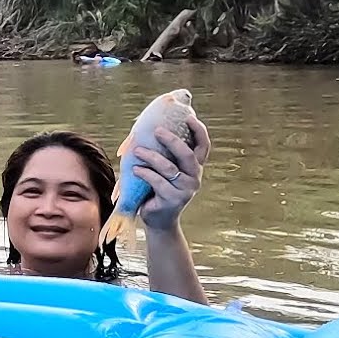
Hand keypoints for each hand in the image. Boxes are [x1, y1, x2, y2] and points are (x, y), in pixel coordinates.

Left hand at [133, 116, 210, 230]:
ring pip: (170, 168)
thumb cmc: (158, 189)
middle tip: (157, 131)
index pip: (203, 146)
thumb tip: (144, 131)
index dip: (199, 131)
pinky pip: (158, 182)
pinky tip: (135, 169)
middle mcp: (194, 177)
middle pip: (187, 154)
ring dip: (151, 157)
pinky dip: (145, 173)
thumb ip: (163, 154)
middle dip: (172, 140)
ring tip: (137, 151)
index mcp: (194, 167)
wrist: (159, 219)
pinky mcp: (173, 200)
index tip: (189, 117)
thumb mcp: (164, 170)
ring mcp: (185, 190)